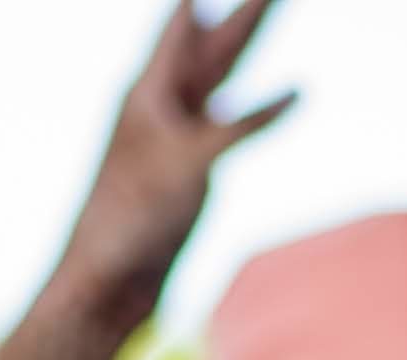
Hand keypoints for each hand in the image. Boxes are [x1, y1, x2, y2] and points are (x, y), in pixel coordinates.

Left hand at [0, 0, 298, 359]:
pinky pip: (229, 127)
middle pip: (210, 48)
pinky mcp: (190, 175)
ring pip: (220, 80)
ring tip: (268, 10)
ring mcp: (177, 141)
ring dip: (245, 47)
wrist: (109, 285)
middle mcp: (161, 109)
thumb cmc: (132, 219)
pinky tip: (277, 98)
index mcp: (148, 93)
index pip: (178, 30)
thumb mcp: (191, 160)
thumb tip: (297, 91)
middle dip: (243, 16)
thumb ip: (242, 123)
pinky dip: (255, 109)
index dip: (193, 7)